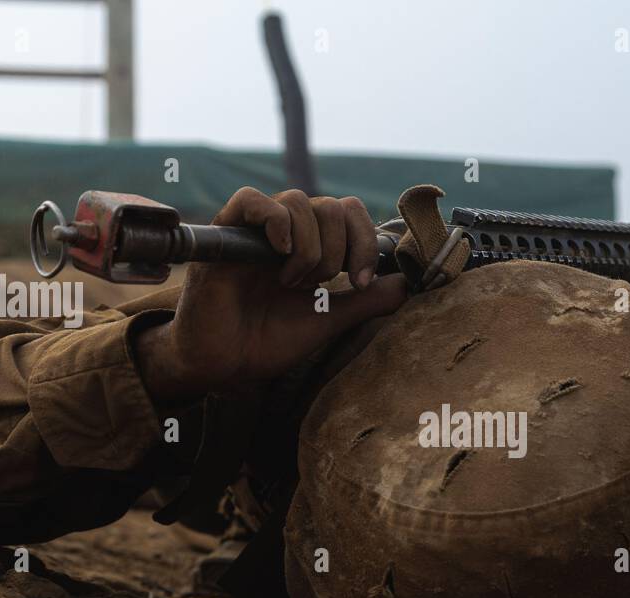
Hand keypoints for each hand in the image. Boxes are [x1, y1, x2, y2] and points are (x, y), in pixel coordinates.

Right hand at [135, 187, 407, 401]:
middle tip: (318, 286)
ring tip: (290, 283)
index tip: (361, 281)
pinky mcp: (225, 235)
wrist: (223, 365)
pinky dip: (274, 221)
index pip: (350, 213)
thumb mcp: (328, 321)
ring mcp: (256, 232)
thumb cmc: (267, 342)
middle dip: (337, 250)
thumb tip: (406, 284)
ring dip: (307, 248)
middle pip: (330, 205)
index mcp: (312, 246)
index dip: (365, 241)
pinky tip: (279, 253)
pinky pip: (252, 201)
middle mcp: (285, 233)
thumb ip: (365, 301)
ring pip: (298, 202)